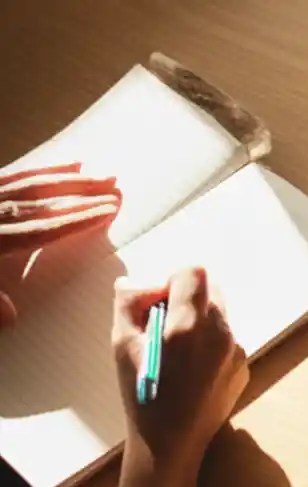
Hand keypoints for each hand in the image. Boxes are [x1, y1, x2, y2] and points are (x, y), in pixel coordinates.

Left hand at [1, 163, 119, 328]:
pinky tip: (57, 166)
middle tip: (116, 186)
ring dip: (66, 178)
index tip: (109, 212)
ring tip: (96, 173)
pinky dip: (36, 170)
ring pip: (28, 182)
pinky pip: (9, 174)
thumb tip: (13, 318)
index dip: (77, 220)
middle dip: (82, 193)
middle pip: (42, 199)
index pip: (41, 228)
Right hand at [112, 267, 248, 486]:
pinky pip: (229, 342)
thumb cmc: (142, 394)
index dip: (173, 281)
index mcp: (188, 324)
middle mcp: (220, 333)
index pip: (194, 272)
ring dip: (200, 323)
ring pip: (220, 317)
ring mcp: (237, 351)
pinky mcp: (245, 367)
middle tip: (166, 325)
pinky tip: (194, 372)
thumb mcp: (122, 346)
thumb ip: (128, 304)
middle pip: (211, 291)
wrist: (172, 442)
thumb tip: (135, 282)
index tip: (159, 302)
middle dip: (188, 300)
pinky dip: (212, 346)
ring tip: (179, 354)